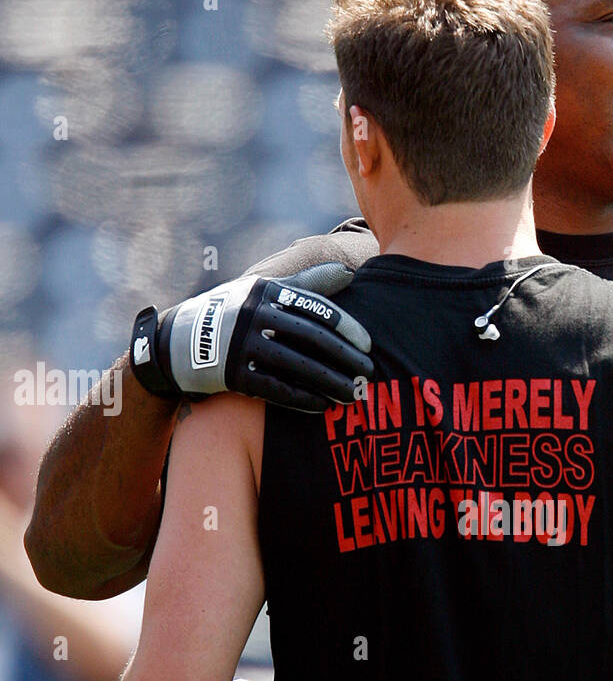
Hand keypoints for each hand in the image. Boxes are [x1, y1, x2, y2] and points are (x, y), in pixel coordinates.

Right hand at [129, 263, 372, 410]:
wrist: (176, 342)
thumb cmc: (234, 314)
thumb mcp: (263, 292)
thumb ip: (305, 284)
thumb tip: (349, 274)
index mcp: (265, 291)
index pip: (315, 308)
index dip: (346, 328)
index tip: (368, 346)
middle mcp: (253, 314)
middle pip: (311, 338)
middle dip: (344, 358)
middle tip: (368, 375)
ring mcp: (240, 344)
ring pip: (296, 365)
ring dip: (329, 382)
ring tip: (352, 395)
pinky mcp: (231, 373)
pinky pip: (274, 388)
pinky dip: (301, 398)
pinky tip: (322, 405)